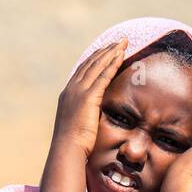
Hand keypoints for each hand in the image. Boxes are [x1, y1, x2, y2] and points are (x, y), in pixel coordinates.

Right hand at [56, 38, 126, 156]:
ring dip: (111, 52)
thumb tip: (92, 119)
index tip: (107, 50)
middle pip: (90, 63)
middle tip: (117, 41)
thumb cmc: (74, 145)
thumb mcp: (78, 126)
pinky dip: (112, 63)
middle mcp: (71, 89)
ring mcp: (78, 91)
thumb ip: (85, 116)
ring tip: (123, 42)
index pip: (83, 70)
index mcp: (68, 94)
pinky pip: (103, 76)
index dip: (96, 59)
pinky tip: (121, 55)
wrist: (68, 150)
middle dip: (105, 50)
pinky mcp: (88, 97)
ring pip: (97, 66)